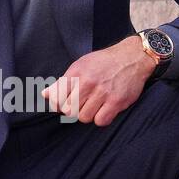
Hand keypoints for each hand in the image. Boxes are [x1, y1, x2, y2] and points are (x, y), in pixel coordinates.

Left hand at [40, 35, 154, 125]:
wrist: (133, 57)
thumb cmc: (104, 62)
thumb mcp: (81, 65)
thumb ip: (62, 82)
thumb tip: (44, 95)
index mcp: (76, 72)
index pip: (56, 98)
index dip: (58, 105)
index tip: (65, 103)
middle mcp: (88, 82)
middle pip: (69, 111)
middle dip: (73, 110)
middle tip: (82, 104)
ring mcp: (103, 92)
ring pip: (84, 117)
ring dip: (88, 114)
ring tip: (95, 105)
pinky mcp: (116, 102)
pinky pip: (100, 121)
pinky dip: (101, 118)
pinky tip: (104, 109)